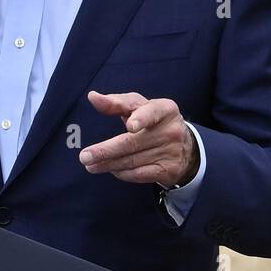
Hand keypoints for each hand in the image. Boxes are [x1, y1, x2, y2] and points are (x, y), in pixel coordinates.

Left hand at [79, 91, 198, 186]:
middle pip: (133, 142)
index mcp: (165, 109)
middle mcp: (171, 130)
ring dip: (108, 164)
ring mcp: (171, 152)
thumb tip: (92, 96)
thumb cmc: (153, 121)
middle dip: (106, 150)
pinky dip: (123, 173)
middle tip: (85, 156)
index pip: (151, 113)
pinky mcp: (168, 170)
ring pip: (133, 160)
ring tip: (90, 165)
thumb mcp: (140, 107)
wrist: (186, 147)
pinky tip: (111, 170)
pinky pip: (140, 174)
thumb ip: (116, 102)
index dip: (141, 118)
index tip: (130, 125)